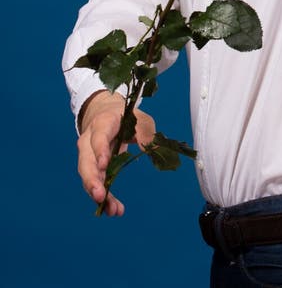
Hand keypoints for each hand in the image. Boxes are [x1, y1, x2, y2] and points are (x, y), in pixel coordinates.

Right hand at [77, 91, 155, 215]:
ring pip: (89, 177)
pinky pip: (95, 184)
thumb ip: (145, 131)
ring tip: (112, 210)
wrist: (106, 116)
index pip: (98, 137)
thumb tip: (150, 148)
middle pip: (86, 161)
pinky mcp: (92, 169)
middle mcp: (89, 141)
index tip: (103, 165)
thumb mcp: (140, 118)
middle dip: (91, 180)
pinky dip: (104, 198)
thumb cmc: (125, 118)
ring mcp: (88, 156)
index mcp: (102, 124)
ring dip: (99, 195)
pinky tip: (114, 209)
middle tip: (99, 196)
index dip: (100, 151)